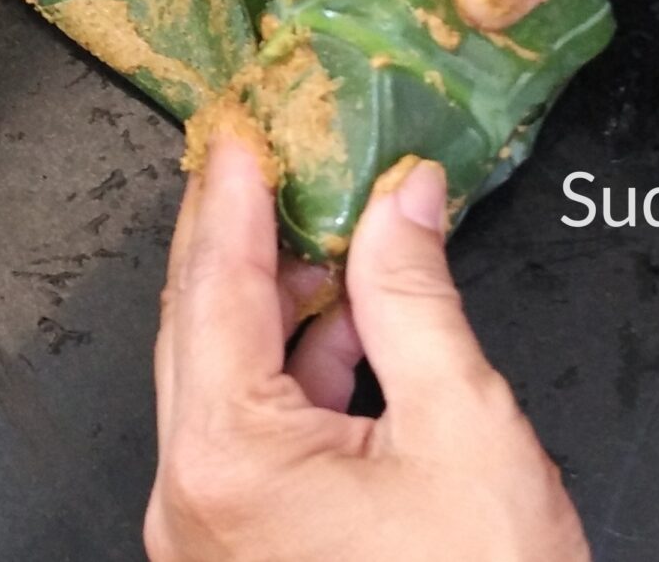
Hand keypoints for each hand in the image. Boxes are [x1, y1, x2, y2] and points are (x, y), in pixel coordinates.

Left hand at [145, 138, 587, 560]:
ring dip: (272, 296)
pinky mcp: (244, 539)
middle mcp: (196, 494)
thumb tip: (405, 199)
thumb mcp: (461, 426)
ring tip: (317, 227)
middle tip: (257, 161)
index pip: (219, 286)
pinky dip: (293, 360)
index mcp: (231, 460)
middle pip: (201, 322)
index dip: (230, 198)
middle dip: (232, 233)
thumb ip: (417, 296)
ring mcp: (211, 523)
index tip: (239, 136)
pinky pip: (250, 421)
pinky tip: (340, 322)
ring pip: (223, 370)